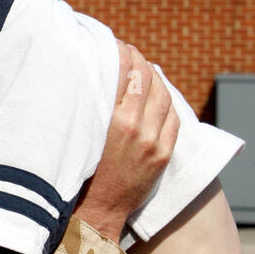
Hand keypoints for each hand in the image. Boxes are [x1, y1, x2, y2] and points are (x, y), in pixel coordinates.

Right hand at [75, 42, 178, 242]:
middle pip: (146, 78)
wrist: (99, 209)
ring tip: (146, 71)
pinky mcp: (163, 152)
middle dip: (139, 60)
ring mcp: (152, 140)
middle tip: (131, 53)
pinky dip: (167, 100)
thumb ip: (94, 103)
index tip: (117, 44)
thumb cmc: (81, 169)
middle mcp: (134, 126)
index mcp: (110, 119)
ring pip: (163, 94)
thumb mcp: (82, 131)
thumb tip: (102, 73)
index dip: (122, 51)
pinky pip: (173, 116)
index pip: (123, 70)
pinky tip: (159, 94)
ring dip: (156, 78)